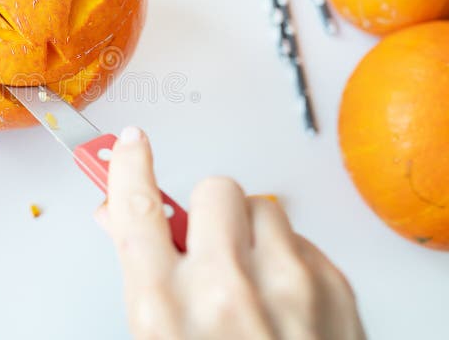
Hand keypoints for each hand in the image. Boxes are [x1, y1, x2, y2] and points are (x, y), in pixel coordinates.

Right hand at [96, 126, 364, 339]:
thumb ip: (140, 275)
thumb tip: (120, 218)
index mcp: (167, 310)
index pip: (138, 208)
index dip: (127, 166)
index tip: (128, 145)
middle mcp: (227, 291)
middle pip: (213, 190)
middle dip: (207, 211)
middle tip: (208, 244)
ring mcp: (289, 287)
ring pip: (264, 208)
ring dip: (252, 234)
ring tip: (251, 279)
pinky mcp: (336, 290)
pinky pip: (303, 241)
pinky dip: (288, 261)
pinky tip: (284, 301)